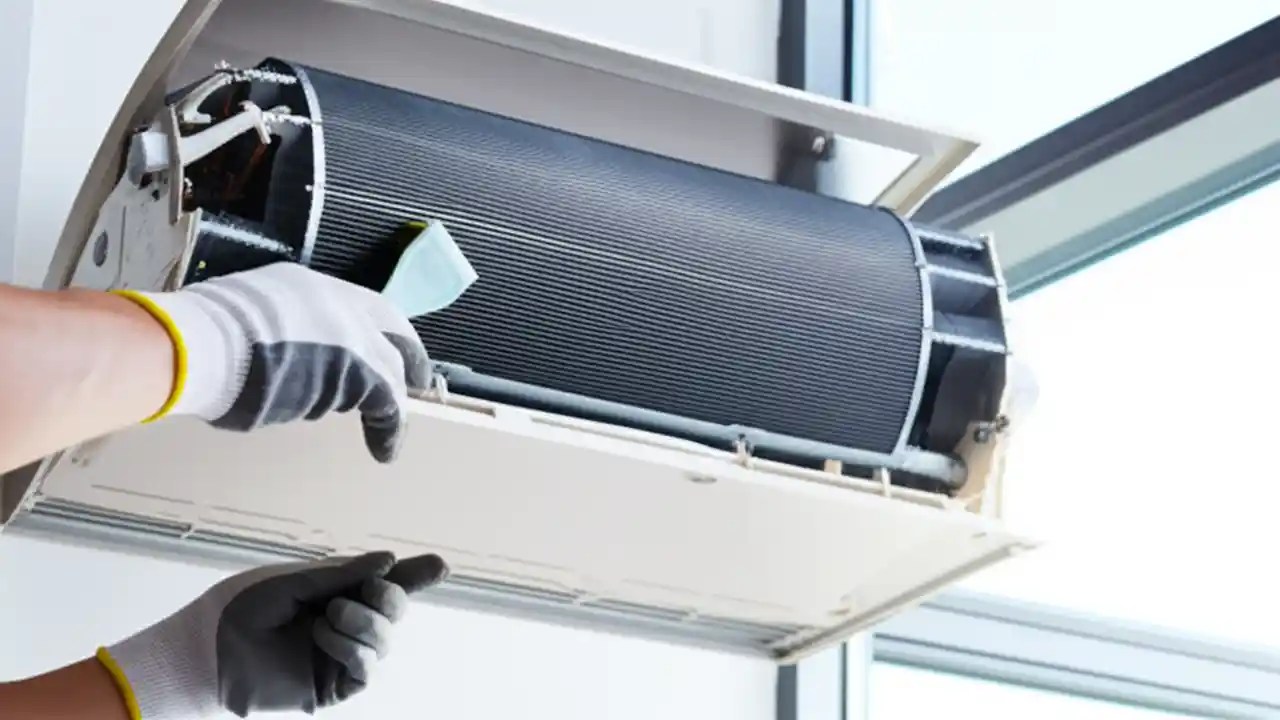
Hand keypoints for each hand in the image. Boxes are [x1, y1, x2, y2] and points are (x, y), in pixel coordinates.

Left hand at [98, 552, 447, 718]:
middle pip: (397, 609)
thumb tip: (389, 560)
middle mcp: (346, 624)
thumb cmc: (239, 612)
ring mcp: (341, 656)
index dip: (415, 574)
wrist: (206, 653)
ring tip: (328, 617)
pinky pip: (367, 667)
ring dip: (365, 621)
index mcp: (337, 594)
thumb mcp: (293, 582)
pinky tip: (324, 636)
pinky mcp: (333, 687)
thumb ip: (341, 574)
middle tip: (370, 587)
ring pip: (386, 638)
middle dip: (391, 595)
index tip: (440, 566)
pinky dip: (353, 647)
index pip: (386, 584)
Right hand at [115, 262, 430, 461]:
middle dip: (402, 358)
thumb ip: (267, 331)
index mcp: (302, 285)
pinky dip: (389, 428)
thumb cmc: (197, 340)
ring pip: (380, 371)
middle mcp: (334, 302)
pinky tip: (386, 448)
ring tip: (372, 424)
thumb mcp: (236, 318)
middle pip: (386, 331)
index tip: (385, 348)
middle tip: (413, 381)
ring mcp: (350, 333)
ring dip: (372, 400)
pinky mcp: (360, 370)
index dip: (375, 330)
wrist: (198, 347)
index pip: (356, 305)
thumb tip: (271, 355)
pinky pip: (388, 404)